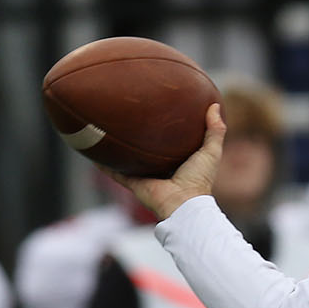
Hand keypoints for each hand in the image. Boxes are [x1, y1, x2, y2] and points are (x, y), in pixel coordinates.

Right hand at [99, 102, 225, 220]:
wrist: (182, 202)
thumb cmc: (199, 178)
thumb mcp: (211, 151)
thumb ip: (215, 130)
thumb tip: (214, 105)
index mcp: (179, 162)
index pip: (171, 143)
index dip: (167, 130)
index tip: (161, 113)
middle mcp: (161, 169)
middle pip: (147, 151)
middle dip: (140, 138)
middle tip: (130, 117)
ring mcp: (146, 177)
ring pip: (129, 161)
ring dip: (119, 150)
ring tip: (106, 131)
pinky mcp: (133, 183)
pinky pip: (115, 172)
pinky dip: (104, 164)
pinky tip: (93, 153)